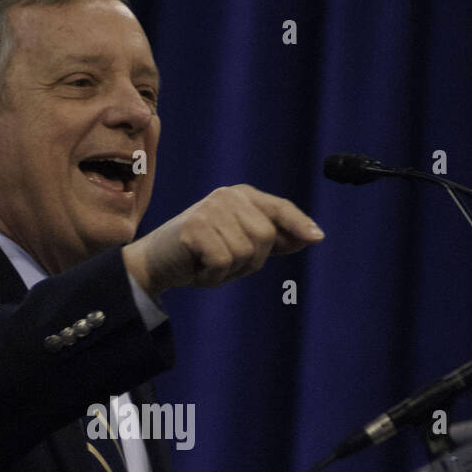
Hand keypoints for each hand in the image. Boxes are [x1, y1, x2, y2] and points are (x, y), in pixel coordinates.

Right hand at [123, 184, 322, 296]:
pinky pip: (225, 262)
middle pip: (266, 237)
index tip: (317, 238)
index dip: (299, 223)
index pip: (279, 207)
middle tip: (223, 263)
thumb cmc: (199, 256)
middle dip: (251, 262)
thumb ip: (273, 239)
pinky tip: (198, 269)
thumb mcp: (240, 246)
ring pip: (247, 252)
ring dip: (230, 270)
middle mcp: (228, 196)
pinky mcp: (196, 227)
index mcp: (241, 196)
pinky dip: (214, 275)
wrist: (154, 264)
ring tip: (208, 264)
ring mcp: (211, 209)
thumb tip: (313, 236)